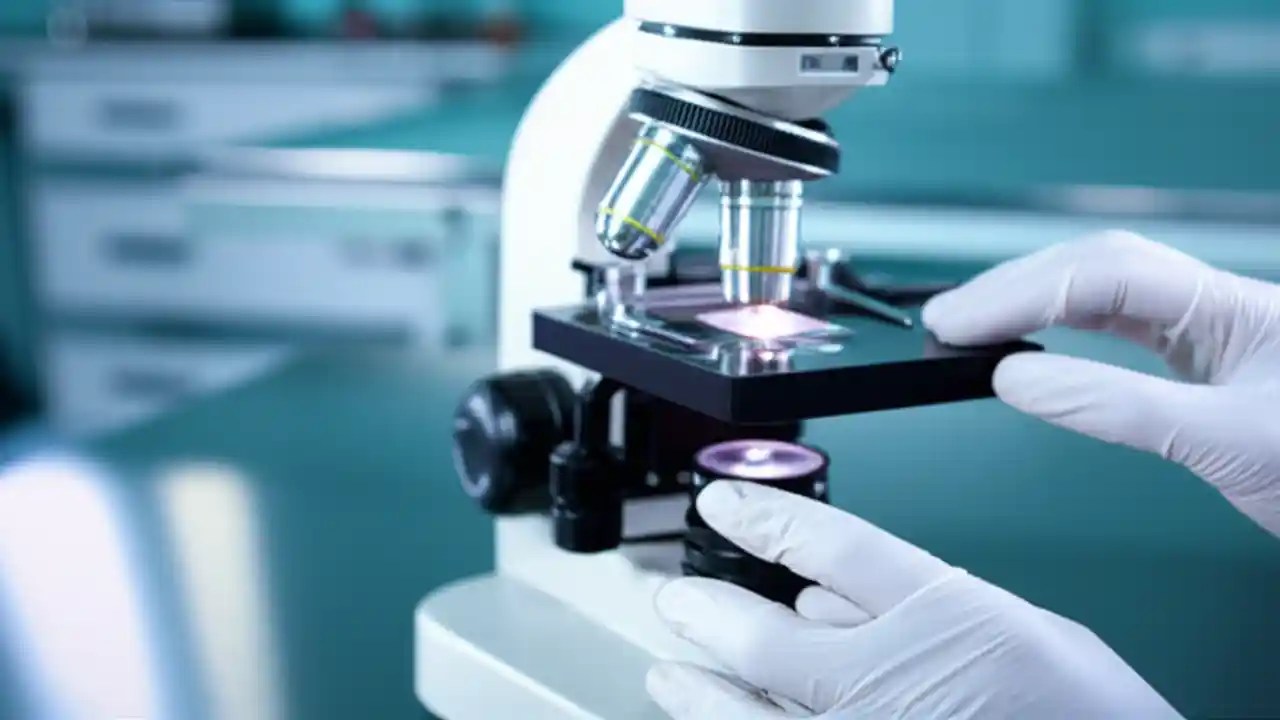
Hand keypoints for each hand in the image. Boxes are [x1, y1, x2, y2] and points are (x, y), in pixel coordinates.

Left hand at [646, 481, 1180, 718]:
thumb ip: (910, 604)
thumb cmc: (1080, 709)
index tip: (721, 500)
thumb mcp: (1012, 623)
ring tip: (666, 673)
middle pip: (765, 642)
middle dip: (707, 613)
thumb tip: (819, 597)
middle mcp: (895, 684)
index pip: (832, 547)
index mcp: (945, 617)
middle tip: (676, 600)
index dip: (764, 515)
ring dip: (698, 693)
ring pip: (750, 719)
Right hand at [922, 231, 1279, 537]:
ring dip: (1028, 298)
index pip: (1100, 273)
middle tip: (945, 321)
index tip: (959, 324)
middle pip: (1091, 264)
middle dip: (1011, 285)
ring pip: (1099, 286)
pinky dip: (1058, 324)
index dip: (1020, 292)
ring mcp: (1205, 324)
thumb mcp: (1225, 440)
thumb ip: (1116, 405)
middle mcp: (1211, 300)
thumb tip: (1017, 381)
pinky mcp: (1196, 355)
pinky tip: (1027, 336)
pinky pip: (1114, 321)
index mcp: (1227, 303)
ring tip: (968, 324)